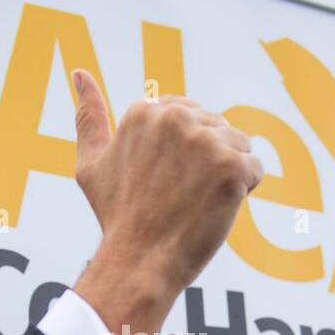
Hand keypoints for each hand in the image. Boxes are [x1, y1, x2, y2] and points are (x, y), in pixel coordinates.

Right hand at [70, 68, 262, 334]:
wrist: (138, 263)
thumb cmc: (116, 218)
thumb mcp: (91, 164)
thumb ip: (88, 117)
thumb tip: (79, 72)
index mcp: (145, 111)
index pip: (191, 119)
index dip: (185, 157)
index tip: (163, 184)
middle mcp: (175, 118)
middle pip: (217, 130)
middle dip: (206, 164)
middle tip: (178, 198)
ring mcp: (205, 140)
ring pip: (239, 147)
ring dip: (226, 177)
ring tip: (196, 203)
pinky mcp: (231, 165)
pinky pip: (254, 170)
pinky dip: (243, 192)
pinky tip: (214, 209)